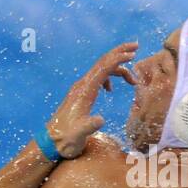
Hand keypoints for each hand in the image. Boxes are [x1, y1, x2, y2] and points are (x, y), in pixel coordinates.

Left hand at [45, 41, 136, 157]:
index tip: (133, 54)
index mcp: (84, 91)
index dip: (118, 59)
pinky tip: (111, 90)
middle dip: (119, 53)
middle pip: (102, 62)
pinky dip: (109, 78)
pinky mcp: (81, 94)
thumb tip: (101, 120)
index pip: (103, 68)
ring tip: (133, 80)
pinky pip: (97, 79)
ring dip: (118, 69)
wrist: (51, 141)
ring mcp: (81, 88)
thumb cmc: (66, 138)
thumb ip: (89, 126)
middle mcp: (82, 85)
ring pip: (101, 70)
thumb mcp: (79, 135)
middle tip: (136, 46)